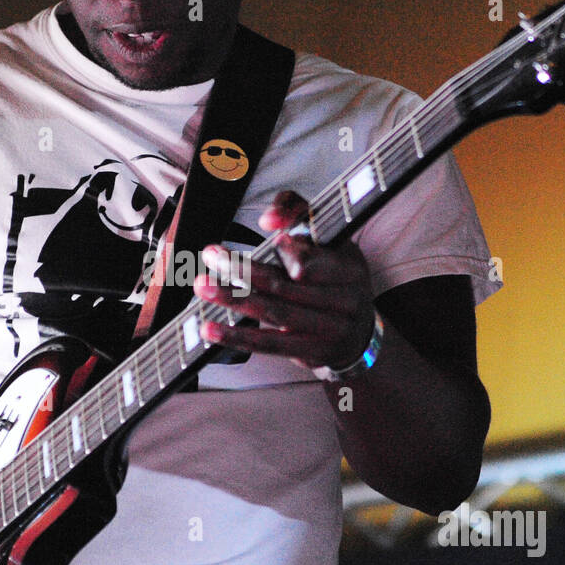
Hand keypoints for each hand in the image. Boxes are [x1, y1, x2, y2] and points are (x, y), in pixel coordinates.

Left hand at [193, 190, 375, 372]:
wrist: (361, 337)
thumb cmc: (336, 280)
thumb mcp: (330, 243)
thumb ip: (300, 213)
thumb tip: (270, 218)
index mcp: (350, 264)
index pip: (314, 254)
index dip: (287, 245)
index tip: (262, 226)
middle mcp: (346, 296)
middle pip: (288, 282)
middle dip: (244, 268)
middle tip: (211, 255)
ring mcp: (332, 328)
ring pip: (276, 311)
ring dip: (235, 299)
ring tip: (204, 286)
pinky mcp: (313, 351)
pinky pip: (270, 344)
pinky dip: (237, 336)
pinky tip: (211, 329)